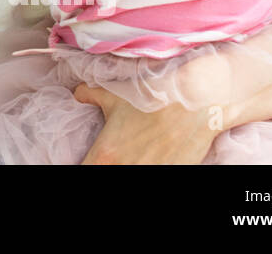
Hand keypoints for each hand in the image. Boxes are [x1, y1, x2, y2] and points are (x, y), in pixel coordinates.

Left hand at [75, 84, 217, 163]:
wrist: (194, 104)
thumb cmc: (150, 98)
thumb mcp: (113, 94)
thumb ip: (88, 94)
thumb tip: (77, 94)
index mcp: (104, 155)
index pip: (83, 169)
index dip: (85, 163)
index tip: (92, 158)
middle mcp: (122, 169)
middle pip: (101, 173)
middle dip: (105, 165)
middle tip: (115, 156)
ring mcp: (148, 173)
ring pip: (126, 178)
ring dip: (129, 165)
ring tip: (137, 155)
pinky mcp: (170, 175)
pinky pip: (155, 174)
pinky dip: (151, 166)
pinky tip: (153, 158)